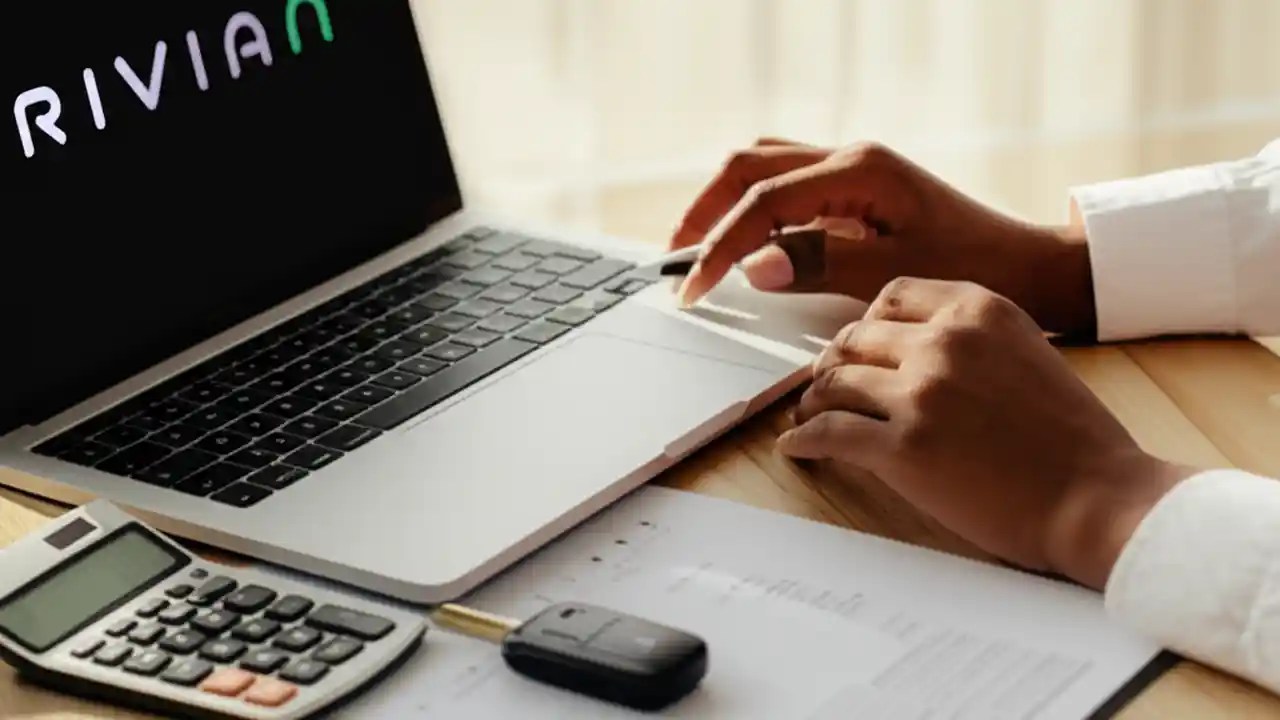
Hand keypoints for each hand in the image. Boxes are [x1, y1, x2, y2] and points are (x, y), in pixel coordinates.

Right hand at [670, 139, 1095, 335]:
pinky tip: (743, 246)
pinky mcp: (855, 190)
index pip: (763, 200)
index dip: (720, 245)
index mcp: (860, 171)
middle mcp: (851, 158)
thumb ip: (819, 264)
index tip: (693, 288)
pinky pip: (786, 186)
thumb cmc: (974, 270)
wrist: (1026, 267)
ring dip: (723, 204)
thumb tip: (752, 265)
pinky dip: (752, 211)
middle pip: (749, 165)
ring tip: (696, 250)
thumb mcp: (892, 275)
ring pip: (763, 167)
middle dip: (705, 210)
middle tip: (675, 261)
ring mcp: (852, 170)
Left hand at [778, 278, 1192, 588]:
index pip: (892, 295)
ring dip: (813, 401)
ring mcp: (921, 393)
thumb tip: (908, 347)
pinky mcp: (902, 448)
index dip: (866, 322)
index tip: (857, 345)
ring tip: (808, 415)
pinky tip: (798, 447)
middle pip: (854, 336)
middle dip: (833, 362)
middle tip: (824, 385)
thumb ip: (970, 339)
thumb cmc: (1072, 438)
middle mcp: (945, 341)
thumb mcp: (1026, 352)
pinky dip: (805, 440)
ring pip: (833, 382)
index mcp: (979, 308)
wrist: (1100, 499)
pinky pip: (829, 434)